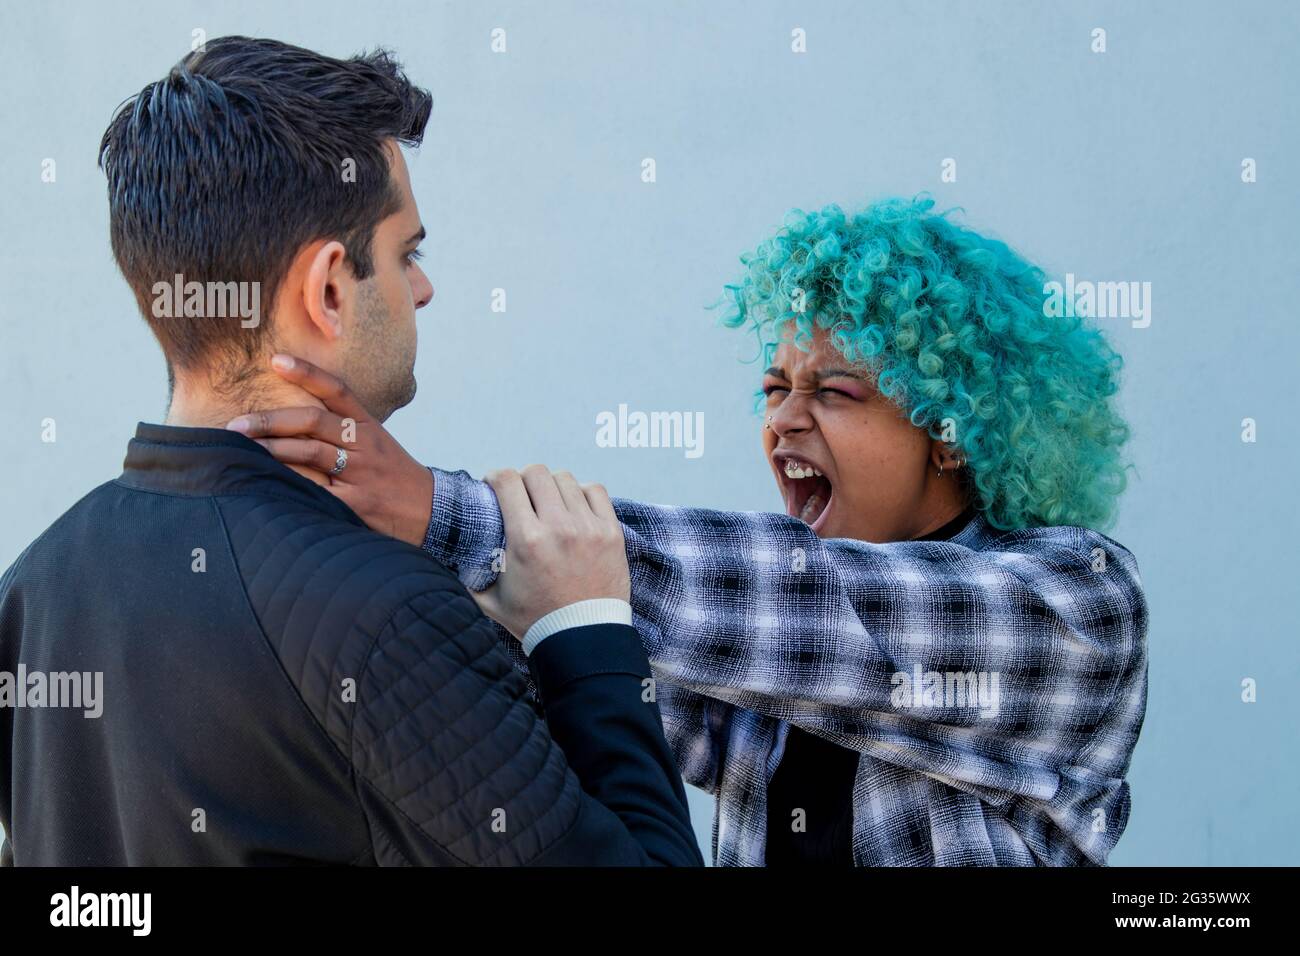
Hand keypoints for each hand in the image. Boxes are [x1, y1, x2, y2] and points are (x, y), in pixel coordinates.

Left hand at [226, 355, 432, 545]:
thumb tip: (294, 422)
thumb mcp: (377, 445)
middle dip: (271, 422)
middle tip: (236, 425)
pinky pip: (317, 492)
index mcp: (369, 426)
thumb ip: (343, 432)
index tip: (276, 360)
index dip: (307, 374)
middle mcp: (365, 445)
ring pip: (310, 453)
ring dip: (271, 450)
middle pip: (313, 422)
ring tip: (242, 450)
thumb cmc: (395, 477)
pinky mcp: (357, 504)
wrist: (431, 512)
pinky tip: (265, 487)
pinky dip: (290, 488)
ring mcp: (361, 473)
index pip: (338, 391)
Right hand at [472, 465, 629, 641]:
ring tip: (549, 503)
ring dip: (552, 487)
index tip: (495, 485)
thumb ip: (467, 577)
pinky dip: (582, 493)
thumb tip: (445, 558)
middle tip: (522, 494)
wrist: (582, 638)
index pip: (507, 481)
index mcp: (526, 540)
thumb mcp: (491, 600)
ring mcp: (588, 528)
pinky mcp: (611, 533)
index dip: (496, 477)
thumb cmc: (537, 621)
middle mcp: (558, 527)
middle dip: (523, 479)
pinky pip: (595, 491)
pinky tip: (574, 507)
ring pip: (566, 480)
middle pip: (536, 473)